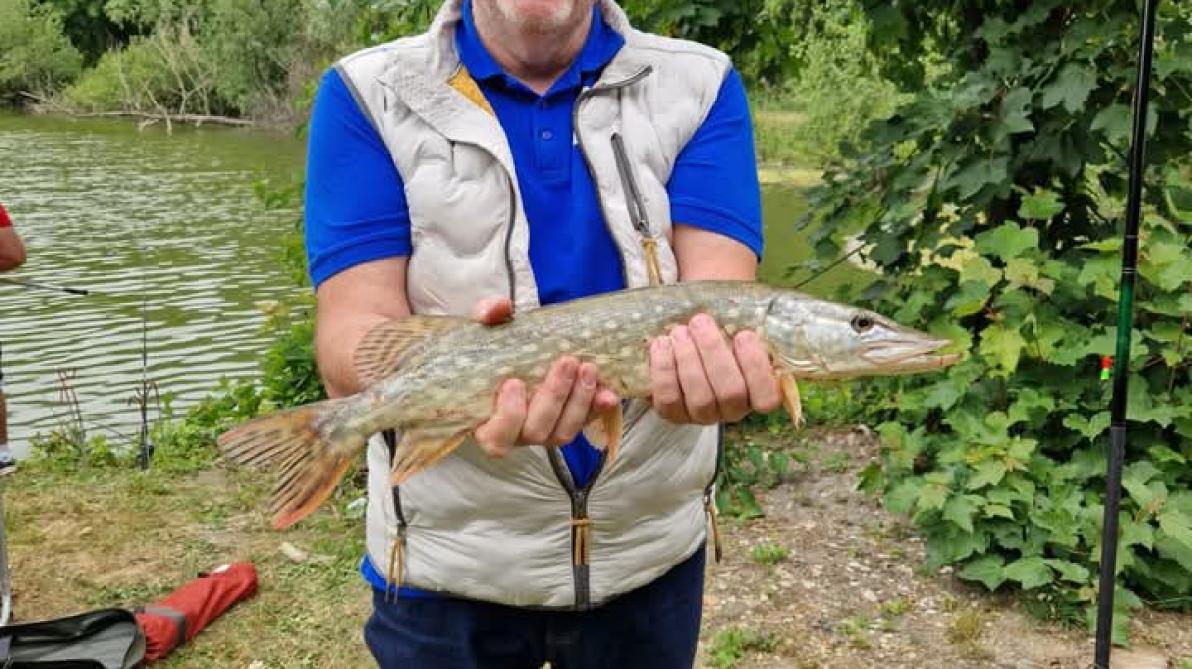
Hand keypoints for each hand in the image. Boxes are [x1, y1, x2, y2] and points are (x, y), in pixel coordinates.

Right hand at [470, 298, 619, 456]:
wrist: (512, 354)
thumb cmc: (489, 350)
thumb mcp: (484, 328)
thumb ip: (487, 315)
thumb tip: (501, 307)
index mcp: (485, 421)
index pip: (496, 438)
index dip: (508, 416)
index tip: (515, 382)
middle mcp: (515, 434)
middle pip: (536, 431)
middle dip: (554, 397)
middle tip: (566, 362)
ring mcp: (542, 432)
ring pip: (562, 432)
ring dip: (579, 402)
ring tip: (588, 368)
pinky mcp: (566, 424)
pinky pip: (584, 424)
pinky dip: (597, 409)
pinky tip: (608, 392)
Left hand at [649, 313, 780, 423]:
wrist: (688, 336)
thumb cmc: (721, 330)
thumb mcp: (739, 326)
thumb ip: (747, 327)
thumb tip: (745, 314)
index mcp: (758, 393)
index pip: (767, 398)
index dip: (756, 368)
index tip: (744, 334)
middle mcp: (733, 410)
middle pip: (730, 393)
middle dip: (713, 353)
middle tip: (700, 321)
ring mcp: (702, 415)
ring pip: (700, 398)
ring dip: (688, 360)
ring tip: (680, 331)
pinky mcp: (673, 414)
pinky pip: (669, 399)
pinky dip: (665, 370)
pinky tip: (662, 344)